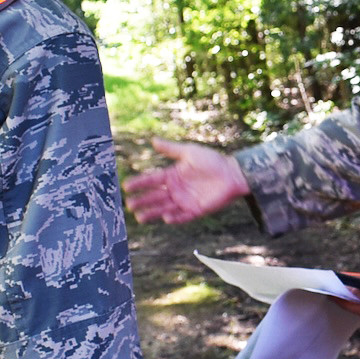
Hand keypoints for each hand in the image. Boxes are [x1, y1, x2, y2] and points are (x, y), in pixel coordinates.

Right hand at [123, 138, 249, 223]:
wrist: (233, 173)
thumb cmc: (212, 161)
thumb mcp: (189, 152)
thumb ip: (171, 149)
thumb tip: (153, 140)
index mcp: (172, 175)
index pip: (152, 180)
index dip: (139, 183)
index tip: (126, 186)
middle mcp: (176, 189)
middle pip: (155, 196)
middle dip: (142, 200)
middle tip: (130, 204)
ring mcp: (185, 201)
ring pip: (165, 208)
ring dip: (152, 212)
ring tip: (140, 217)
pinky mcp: (196, 211)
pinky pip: (183, 216)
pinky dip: (174, 218)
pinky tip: (165, 218)